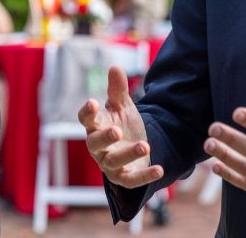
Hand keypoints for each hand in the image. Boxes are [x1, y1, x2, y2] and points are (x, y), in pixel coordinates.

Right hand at [78, 66, 163, 187]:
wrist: (134, 148)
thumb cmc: (122, 124)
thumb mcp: (123, 107)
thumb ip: (118, 89)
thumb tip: (115, 67)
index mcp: (96, 126)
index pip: (86, 119)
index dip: (87, 112)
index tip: (93, 103)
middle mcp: (98, 147)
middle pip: (95, 143)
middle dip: (105, 137)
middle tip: (116, 131)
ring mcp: (110, 164)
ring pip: (114, 162)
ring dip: (128, 154)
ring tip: (145, 145)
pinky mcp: (124, 178)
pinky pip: (132, 180)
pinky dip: (145, 175)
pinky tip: (159, 169)